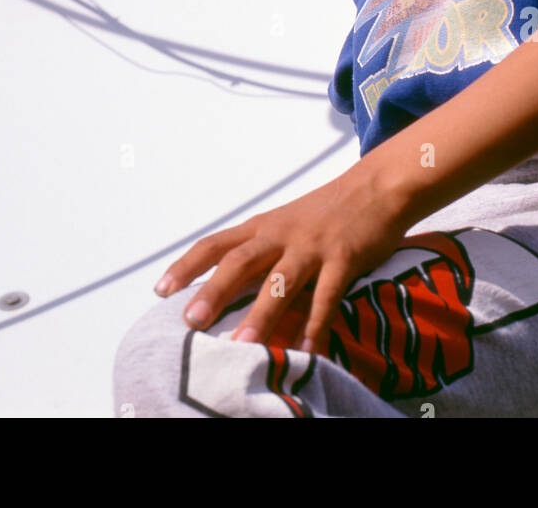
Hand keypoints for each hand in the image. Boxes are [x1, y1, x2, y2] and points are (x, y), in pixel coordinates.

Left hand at [152, 165, 410, 356]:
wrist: (377, 186)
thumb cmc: (328, 212)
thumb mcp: (287, 226)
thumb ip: (262, 255)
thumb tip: (229, 295)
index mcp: (263, 226)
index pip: (215, 244)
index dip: (186, 265)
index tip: (160, 290)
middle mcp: (281, 234)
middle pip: (239, 261)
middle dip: (213, 291)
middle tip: (190, 320)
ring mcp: (312, 246)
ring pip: (280, 281)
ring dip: (259, 315)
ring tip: (240, 346)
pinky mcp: (344, 257)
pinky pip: (327, 296)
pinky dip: (315, 325)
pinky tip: (306, 351)